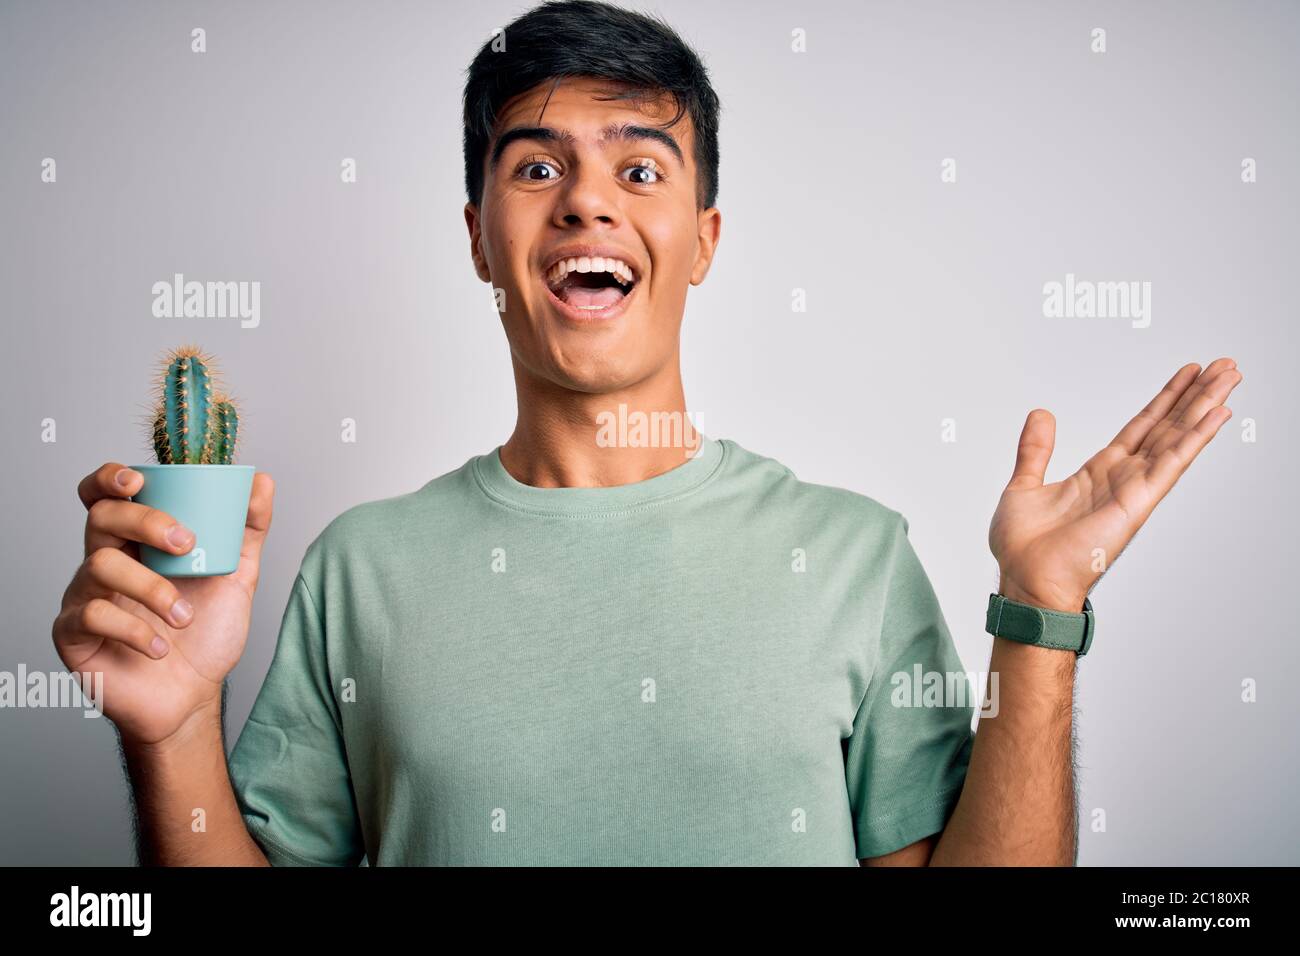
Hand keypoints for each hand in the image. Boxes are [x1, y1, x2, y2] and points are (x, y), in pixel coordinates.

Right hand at [51, 462, 274, 745]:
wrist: (193, 696)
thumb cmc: (207, 633)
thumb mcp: (238, 576)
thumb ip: (249, 529)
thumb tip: (261, 480)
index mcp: (138, 541)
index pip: (106, 494)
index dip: (110, 478)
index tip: (138, 479)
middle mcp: (106, 561)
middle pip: (102, 517)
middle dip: (145, 522)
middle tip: (187, 544)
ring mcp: (85, 596)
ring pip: (99, 566)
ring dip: (152, 588)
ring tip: (184, 617)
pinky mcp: (73, 634)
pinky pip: (92, 615)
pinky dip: (135, 629)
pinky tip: (161, 647)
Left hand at [989, 358, 1241, 611]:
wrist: (1025, 580)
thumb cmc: (1023, 549)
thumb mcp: (1023, 484)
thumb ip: (1035, 449)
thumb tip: (1040, 415)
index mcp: (1098, 473)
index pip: (1140, 427)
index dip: (1165, 399)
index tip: (1187, 373)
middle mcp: (1122, 478)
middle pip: (1167, 426)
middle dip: (1196, 394)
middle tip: (1225, 365)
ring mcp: (1134, 490)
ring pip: (1177, 438)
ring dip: (1205, 406)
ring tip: (1230, 376)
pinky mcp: (1137, 503)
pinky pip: (1172, 463)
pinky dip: (1195, 438)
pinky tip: (1217, 414)